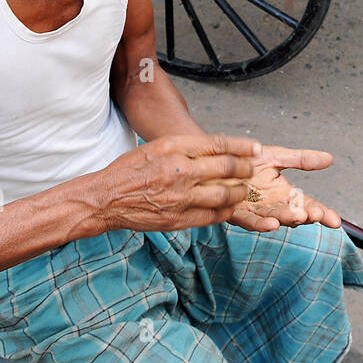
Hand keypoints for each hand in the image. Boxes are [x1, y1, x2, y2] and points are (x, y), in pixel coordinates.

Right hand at [96, 133, 258, 232]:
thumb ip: (187, 147)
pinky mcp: (179, 219)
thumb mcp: (157, 146)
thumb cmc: (131, 170)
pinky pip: (213, 215)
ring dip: (240, 191)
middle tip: (251, 169)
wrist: (107, 198)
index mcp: (174, 147)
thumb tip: (218, 148)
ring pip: (225, 194)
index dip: (242, 146)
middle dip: (245, 168)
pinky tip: (229, 207)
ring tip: (243, 189)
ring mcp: (180, 196)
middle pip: (227, 167)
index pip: (219, 144)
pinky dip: (226, 210)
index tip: (256, 148)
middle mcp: (180, 170)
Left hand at [228, 145, 341, 232]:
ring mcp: (254, 211)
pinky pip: (249, 221)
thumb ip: (302, 159)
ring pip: (274, 218)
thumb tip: (330, 158)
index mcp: (284, 194)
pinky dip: (260, 224)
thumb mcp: (277, 156)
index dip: (322, 213)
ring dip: (287, 219)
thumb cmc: (245, 159)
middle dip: (307, 215)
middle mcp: (271, 205)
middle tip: (317, 214)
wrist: (216, 157)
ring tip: (299, 217)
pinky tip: (271, 223)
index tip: (335, 221)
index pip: (308, 205)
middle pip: (293, 214)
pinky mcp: (235, 212)